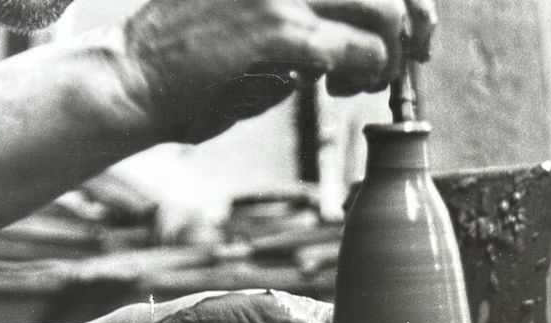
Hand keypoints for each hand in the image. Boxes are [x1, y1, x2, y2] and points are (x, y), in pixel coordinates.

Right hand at [123, 0, 436, 140]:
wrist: (135, 75)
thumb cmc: (193, 54)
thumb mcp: (252, 15)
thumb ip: (306, 14)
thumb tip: (366, 33)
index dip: (409, 1)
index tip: (415, 32)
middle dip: (408, 28)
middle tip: (388, 66)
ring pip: (382, 10)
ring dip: (384, 54)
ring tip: (358, 79)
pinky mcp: (276, 27)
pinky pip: (355, 49)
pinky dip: (361, 73)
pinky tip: (338, 86)